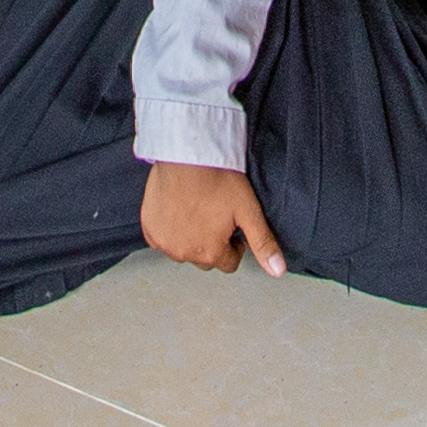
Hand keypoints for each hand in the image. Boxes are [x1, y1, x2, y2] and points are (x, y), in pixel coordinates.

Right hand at [143, 161, 284, 275]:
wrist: (187, 154)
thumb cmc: (217, 178)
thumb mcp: (248, 211)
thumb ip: (263, 244)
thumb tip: (278, 271)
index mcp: (209, 253)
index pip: (229, 263)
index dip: (235, 244)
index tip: (232, 224)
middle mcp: (183, 253)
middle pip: (205, 259)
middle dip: (212, 243)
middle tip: (215, 215)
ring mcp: (162, 242)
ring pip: (182, 250)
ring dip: (190, 238)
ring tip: (197, 210)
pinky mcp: (149, 228)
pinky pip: (161, 239)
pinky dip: (169, 230)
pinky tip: (178, 210)